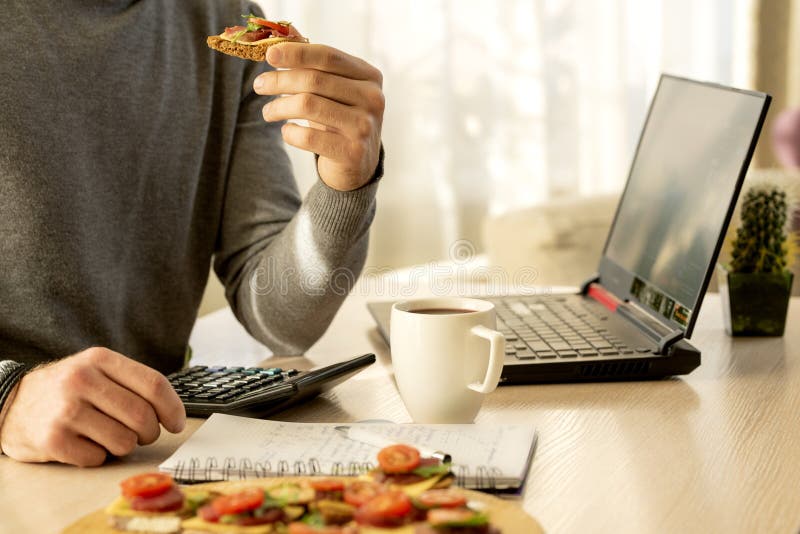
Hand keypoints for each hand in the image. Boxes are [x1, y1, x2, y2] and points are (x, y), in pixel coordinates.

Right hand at [0, 347, 185, 465]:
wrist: (12, 404)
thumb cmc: (67, 389)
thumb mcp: (96, 370)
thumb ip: (132, 382)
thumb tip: (173, 412)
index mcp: (100, 359)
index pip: (153, 384)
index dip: (173, 408)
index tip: (178, 422)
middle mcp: (82, 381)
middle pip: (142, 416)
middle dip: (150, 432)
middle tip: (144, 434)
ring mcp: (66, 410)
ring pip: (124, 441)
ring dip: (123, 445)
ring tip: (107, 435)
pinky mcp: (53, 439)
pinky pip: (98, 458)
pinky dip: (97, 457)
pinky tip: (84, 443)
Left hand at [254, 43, 384, 191]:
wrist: (359, 164)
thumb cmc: (340, 119)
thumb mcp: (334, 90)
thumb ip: (314, 65)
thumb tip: (281, 37)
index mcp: (369, 76)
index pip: (328, 56)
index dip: (296, 53)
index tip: (269, 55)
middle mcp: (372, 99)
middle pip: (314, 80)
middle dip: (280, 80)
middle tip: (259, 85)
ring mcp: (365, 126)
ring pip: (308, 106)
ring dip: (279, 107)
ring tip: (267, 112)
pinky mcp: (353, 152)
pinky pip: (308, 138)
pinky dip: (290, 133)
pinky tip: (287, 131)